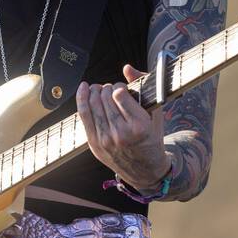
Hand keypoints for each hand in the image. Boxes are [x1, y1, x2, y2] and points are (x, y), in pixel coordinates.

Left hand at [76, 64, 172, 192]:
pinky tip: (84, 89)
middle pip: (105, 97)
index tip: (123, 90)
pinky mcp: (95, 143)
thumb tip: (127, 68)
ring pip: (93, 103)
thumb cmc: (151, 138)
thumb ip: (143, 88)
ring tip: (100, 91)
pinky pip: (84, 115)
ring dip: (96, 92)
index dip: (120, 87)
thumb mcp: (155, 114)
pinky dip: (82, 98)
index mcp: (139, 126)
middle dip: (107, 88)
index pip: (119, 94)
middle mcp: (121, 134)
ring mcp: (106, 139)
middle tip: (112, 92)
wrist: (145, 169)